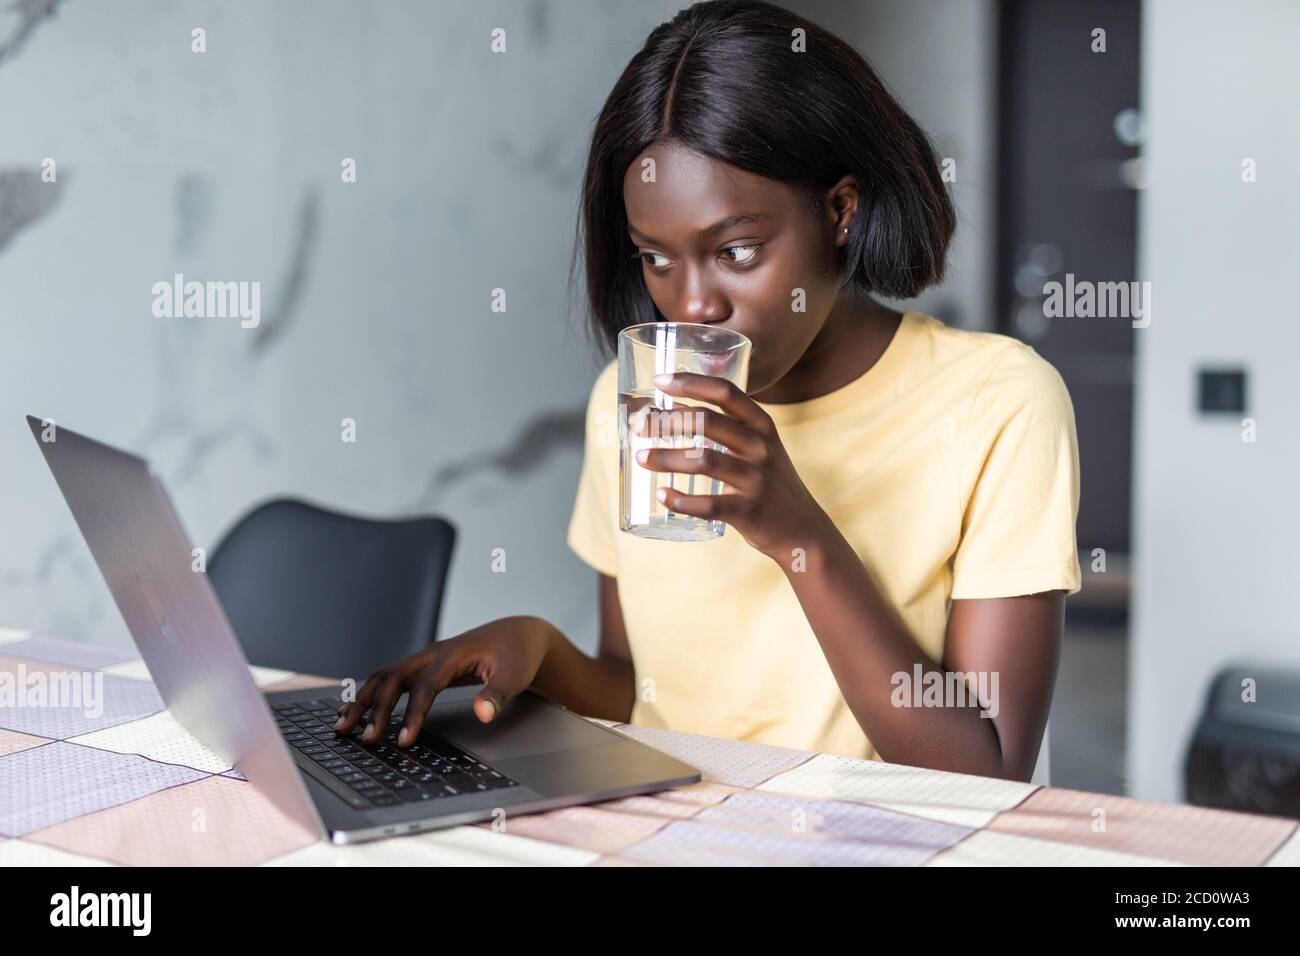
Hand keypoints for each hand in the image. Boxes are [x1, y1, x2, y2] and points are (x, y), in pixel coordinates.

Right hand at [333, 615, 551, 747]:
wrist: (518, 634)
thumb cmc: (517, 655)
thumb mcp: (516, 675)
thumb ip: (499, 695)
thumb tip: (483, 715)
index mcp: (453, 655)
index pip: (424, 685)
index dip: (412, 714)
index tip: (402, 742)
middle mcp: (432, 654)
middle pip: (392, 677)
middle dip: (375, 709)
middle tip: (364, 740)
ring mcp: (425, 659)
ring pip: (384, 677)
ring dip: (363, 701)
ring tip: (343, 728)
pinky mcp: (423, 667)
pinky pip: (390, 680)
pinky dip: (371, 696)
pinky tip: (354, 713)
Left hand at [630, 371, 830, 560]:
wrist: (802, 530)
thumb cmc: (769, 483)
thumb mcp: (760, 447)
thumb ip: (728, 428)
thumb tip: (672, 411)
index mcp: (762, 425)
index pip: (726, 392)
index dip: (691, 383)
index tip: (660, 380)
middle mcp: (760, 447)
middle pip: (708, 422)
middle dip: (667, 420)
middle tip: (639, 424)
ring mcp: (756, 479)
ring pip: (703, 461)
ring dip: (666, 458)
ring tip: (640, 458)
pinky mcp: (748, 511)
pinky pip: (707, 505)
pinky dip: (681, 501)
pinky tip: (662, 495)